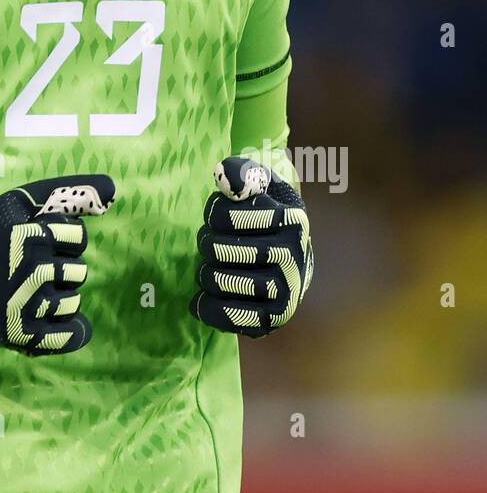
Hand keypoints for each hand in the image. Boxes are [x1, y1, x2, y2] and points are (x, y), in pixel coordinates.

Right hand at [0, 174, 115, 355]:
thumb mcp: (20, 202)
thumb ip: (68, 191)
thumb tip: (115, 189)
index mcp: (29, 236)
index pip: (79, 238)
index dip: (61, 240)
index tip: (36, 243)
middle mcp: (29, 271)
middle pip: (80, 272)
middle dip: (60, 269)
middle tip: (27, 271)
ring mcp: (26, 307)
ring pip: (75, 302)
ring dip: (59, 298)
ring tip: (28, 293)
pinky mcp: (20, 337)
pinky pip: (71, 336)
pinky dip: (72, 330)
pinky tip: (54, 320)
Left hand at [189, 156, 312, 337]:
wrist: (293, 259)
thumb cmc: (269, 215)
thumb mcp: (262, 184)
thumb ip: (242, 173)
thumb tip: (225, 179)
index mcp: (291, 220)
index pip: (226, 216)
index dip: (212, 214)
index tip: (217, 217)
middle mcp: (292, 257)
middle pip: (219, 250)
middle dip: (207, 244)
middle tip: (210, 244)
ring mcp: (285, 291)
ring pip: (221, 282)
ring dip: (204, 274)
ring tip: (208, 268)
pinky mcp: (275, 319)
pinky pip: (232, 318)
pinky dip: (208, 308)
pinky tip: (200, 299)